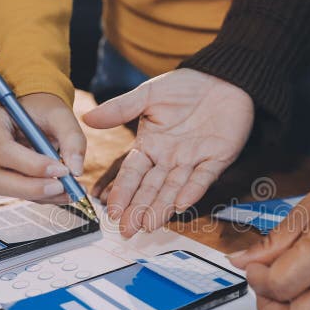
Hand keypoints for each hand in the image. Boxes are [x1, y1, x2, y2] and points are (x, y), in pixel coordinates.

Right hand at [0, 92, 85, 202]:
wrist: (36, 114)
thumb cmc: (43, 111)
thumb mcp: (61, 116)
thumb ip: (72, 138)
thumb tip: (75, 170)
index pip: (2, 149)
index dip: (31, 165)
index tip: (61, 170)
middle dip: (30, 187)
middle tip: (62, 187)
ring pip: (2, 190)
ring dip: (37, 195)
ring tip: (67, 190)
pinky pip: (15, 193)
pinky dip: (40, 196)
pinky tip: (62, 191)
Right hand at [83, 69, 253, 236]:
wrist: (222, 78)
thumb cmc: (185, 86)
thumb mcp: (148, 95)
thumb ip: (120, 108)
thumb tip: (87, 118)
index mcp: (150, 145)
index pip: (132, 174)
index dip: (123, 192)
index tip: (112, 210)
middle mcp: (169, 158)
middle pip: (150, 188)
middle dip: (138, 209)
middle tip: (127, 230)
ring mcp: (192, 161)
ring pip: (173, 188)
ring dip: (161, 207)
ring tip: (149, 225)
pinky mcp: (216, 159)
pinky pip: (203, 178)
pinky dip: (192, 190)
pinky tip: (181, 204)